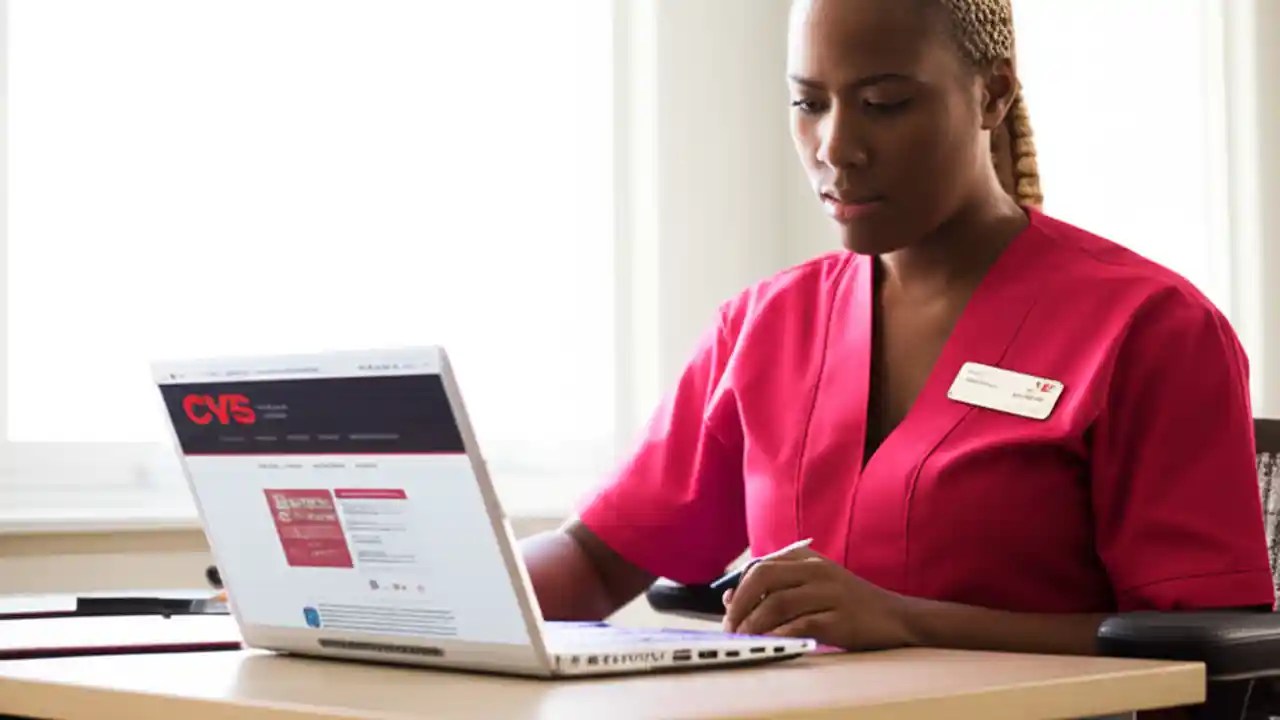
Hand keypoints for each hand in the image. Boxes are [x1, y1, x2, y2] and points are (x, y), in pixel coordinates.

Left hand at [721, 548, 913, 650]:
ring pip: (777, 603)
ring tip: (743, 641)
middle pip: (763, 577)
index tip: (728, 610)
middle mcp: (816, 570)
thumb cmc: (850, 604)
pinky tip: (769, 645)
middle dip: (739, 603)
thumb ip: (779, 588)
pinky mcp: (839, 618)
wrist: (898, 617)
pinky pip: (799, 625)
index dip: (738, 589)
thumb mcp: (815, 587)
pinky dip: (779, 636)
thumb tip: (729, 599)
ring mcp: (829, 593)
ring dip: (753, 624)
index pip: (760, 566)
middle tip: (729, 628)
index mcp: (807, 560)